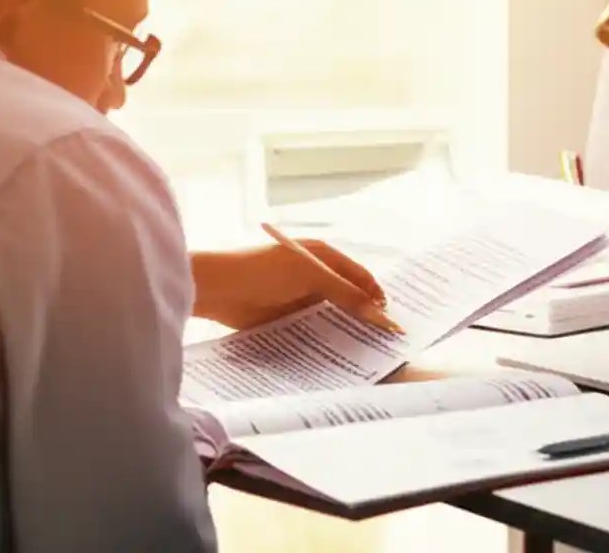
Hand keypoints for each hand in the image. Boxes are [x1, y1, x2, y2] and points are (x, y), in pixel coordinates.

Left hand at [191, 241, 394, 331]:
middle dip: (364, 314)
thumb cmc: (263, 272)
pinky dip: (325, 339)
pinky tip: (336, 353)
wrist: (217, 289)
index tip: (392, 319)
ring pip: (332, 315)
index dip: (377, 294)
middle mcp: (315, 275)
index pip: (360, 276)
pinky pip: (313, 328)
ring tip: (365, 350)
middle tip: (384, 338)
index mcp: (323, 256)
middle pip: (348, 296)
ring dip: (345, 329)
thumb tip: (379, 311)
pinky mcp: (287, 317)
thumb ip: (346, 293)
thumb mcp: (311, 277)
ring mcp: (301, 297)